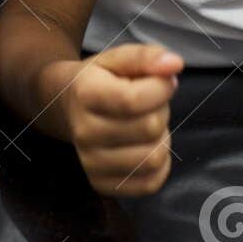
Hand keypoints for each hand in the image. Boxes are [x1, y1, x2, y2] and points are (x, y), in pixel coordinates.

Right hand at [63, 44, 181, 196]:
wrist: (68, 106)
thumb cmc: (100, 79)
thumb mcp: (119, 58)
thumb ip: (146, 57)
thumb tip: (174, 64)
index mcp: (86, 94)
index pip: (134, 100)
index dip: (161, 88)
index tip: (163, 81)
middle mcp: (84, 132)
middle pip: (149, 129)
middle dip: (160, 111)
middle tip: (149, 104)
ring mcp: (91, 163)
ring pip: (153, 158)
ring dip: (160, 139)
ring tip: (146, 124)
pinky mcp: (102, 185)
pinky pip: (150, 183)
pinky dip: (159, 165)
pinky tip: (146, 146)